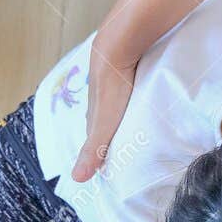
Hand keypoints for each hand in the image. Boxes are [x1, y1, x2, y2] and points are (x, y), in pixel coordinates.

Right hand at [70, 45, 138, 181]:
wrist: (120, 42)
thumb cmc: (112, 85)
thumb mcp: (104, 122)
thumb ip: (94, 148)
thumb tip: (77, 178)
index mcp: (94, 108)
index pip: (93, 131)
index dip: (98, 144)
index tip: (104, 158)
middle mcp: (100, 92)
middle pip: (105, 113)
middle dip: (111, 126)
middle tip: (121, 139)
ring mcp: (115, 75)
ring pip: (119, 96)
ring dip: (124, 106)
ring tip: (134, 117)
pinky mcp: (130, 61)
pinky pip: (133, 79)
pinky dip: (136, 87)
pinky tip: (144, 90)